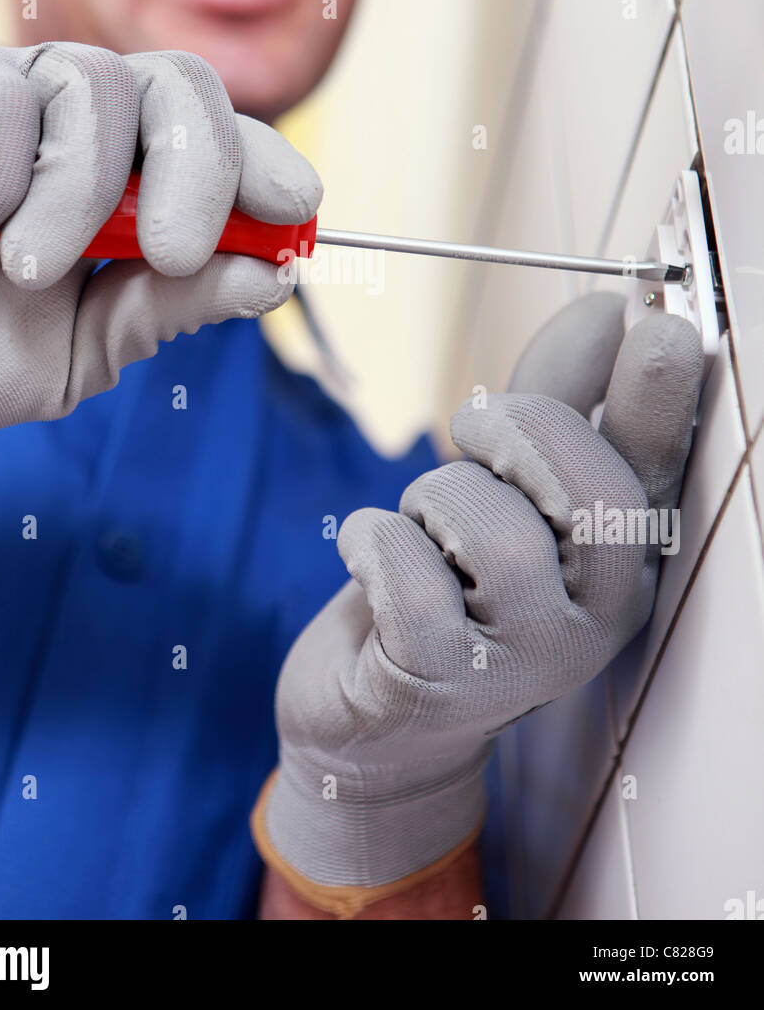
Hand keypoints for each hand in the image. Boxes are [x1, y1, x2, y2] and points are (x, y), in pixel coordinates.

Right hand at [0, 40, 320, 434]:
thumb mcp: (69, 355)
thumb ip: (161, 308)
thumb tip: (271, 275)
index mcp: (111, 186)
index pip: (208, 139)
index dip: (261, 162)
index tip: (300, 210)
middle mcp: (67, 126)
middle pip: (178, 85)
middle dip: (197, 166)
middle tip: (170, 248)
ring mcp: (0, 92)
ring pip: (96, 84)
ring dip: (73, 197)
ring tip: (21, 269)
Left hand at [253, 309, 703, 915]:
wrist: (378, 717)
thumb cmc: (448, 582)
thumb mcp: (500, 480)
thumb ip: (554, 396)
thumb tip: (610, 310)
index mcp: (618, 553)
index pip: (655, 467)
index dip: (658, 398)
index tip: (656, 325)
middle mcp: (597, 615)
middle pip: (589, 492)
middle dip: (515, 428)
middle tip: (470, 431)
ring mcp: (526, 662)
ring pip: (492, 529)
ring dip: (431, 498)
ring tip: (416, 525)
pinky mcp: (441, 688)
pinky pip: (410, 582)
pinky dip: (374, 543)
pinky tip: (369, 555)